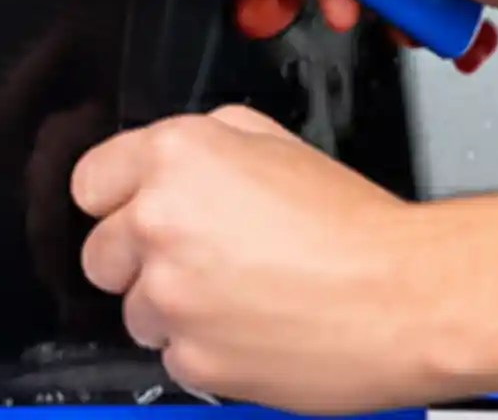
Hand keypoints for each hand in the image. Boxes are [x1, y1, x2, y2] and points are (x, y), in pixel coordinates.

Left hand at [70, 106, 460, 412]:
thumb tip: (171, 163)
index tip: (133, 213)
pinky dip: (205, 350)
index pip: (89, 183)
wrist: (408, 296)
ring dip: (173, 310)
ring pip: (135, 313)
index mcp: (177, 158)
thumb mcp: (277, 141)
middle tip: (200, 259)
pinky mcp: (192, 357)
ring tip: (240, 296)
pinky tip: (254, 329)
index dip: (117, 200)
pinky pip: (174, 357)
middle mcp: (160, 221)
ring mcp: (171, 295)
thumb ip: (208, 142)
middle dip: (139, 260)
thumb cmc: (356, 224)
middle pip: (100, 254)